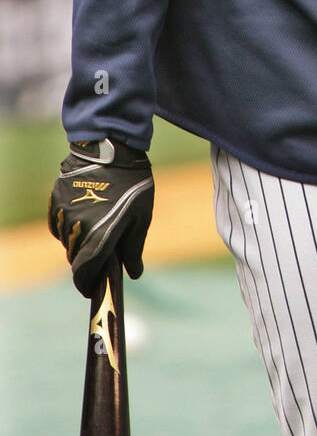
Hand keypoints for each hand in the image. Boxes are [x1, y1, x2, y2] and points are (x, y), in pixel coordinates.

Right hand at [48, 137, 153, 295]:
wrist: (112, 146)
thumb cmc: (133, 183)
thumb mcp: (141, 217)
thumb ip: (134, 248)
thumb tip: (133, 273)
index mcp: (99, 237)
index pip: (83, 274)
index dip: (86, 285)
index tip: (91, 289)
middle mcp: (77, 229)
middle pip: (75, 259)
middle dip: (87, 262)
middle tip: (102, 253)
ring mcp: (64, 213)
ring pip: (67, 241)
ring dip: (79, 242)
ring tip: (97, 225)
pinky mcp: (56, 199)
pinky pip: (59, 223)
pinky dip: (69, 225)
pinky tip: (84, 214)